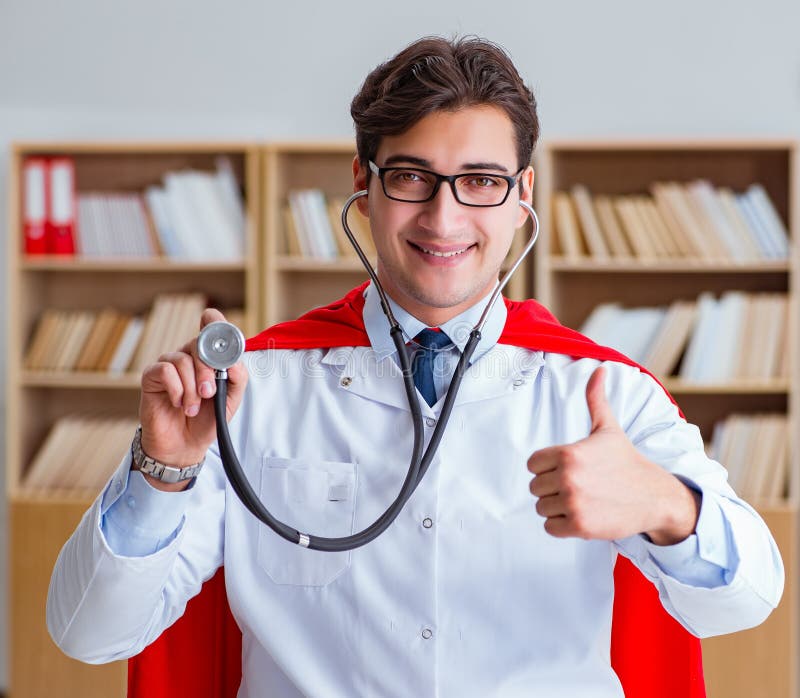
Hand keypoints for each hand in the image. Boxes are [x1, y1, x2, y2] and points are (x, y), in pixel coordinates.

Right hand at [137, 309, 248, 490]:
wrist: (185, 445)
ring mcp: (169, 364)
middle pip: (199, 344)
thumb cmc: (207, 420)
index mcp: (209, 357)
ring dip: (192, 386)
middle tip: (209, 393)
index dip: (214, 322)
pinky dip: (177, 389)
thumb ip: (237, 378)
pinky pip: (165, 371)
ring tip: (193, 407)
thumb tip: (234, 361)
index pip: (211, 327)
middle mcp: (188, 356)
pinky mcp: (152, 376)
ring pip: (182, 359)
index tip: (213, 322)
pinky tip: (179, 403)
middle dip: (207, 370)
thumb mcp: (231, 400)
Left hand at [527, 366, 699, 543]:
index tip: (569, 468)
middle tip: (579, 486)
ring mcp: (573, 503)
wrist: (654, 496)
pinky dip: (561, 525)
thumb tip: (599, 369)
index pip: (533, 464)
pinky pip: (550, 527)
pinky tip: (581, 515)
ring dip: (557, 507)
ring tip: (582, 500)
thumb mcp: (608, 429)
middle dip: (552, 488)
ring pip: (541, 508)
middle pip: (535, 487)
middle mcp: (568, 478)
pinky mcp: (579, 526)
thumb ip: (595, 399)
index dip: (548, 467)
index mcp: (568, 453)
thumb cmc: (626, 461)